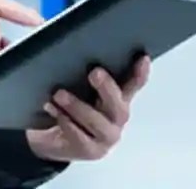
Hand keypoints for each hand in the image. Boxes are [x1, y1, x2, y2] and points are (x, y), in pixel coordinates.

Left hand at [26, 55, 150, 162]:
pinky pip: (80, 137)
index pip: (135, 84)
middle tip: (94, 72)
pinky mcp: (91, 151)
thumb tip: (76, 44)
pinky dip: (66, 123)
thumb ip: (84, 71)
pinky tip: (55, 111)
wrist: (53, 138)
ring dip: (77, 106)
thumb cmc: (70, 107)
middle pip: (118, 104)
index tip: (142, 57)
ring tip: (59, 94)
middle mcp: (118, 117)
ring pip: (97, 122)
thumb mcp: (80, 86)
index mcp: (120, 98)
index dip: (140, 72)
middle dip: (107, 87)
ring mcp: (107, 136)